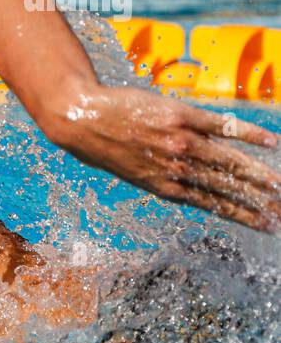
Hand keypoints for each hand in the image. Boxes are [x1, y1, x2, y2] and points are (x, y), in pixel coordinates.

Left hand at [42, 82, 280, 231]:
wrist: (80, 117)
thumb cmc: (105, 144)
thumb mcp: (135, 170)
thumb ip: (165, 177)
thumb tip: (191, 185)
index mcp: (165, 186)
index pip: (214, 204)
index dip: (243, 216)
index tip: (268, 226)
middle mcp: (176, 167)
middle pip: (228, 187)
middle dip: (261, 202)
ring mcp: (180, 142)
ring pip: (229, 161)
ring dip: (261, 175)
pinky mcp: (180, 116)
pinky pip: (220, 126)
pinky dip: (246, 134)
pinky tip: (270, 142)